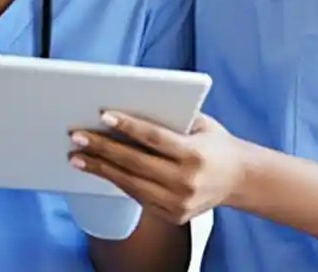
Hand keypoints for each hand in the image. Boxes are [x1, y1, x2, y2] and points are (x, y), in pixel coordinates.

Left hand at [69, 112, 243, 225]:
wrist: (241, 180)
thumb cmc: (216, 144)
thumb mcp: (201, 123)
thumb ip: (172, 116)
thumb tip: (129, 103)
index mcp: (194, 155)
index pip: (154, 138)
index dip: (128, 126)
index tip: (104, 115)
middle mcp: (186, 182)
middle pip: (135, 162)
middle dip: (102, 148)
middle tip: (77, 136)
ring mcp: (179, 203)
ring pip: (131, 184)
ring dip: (100, 169)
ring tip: (77, 156)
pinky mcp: (173, 215)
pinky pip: (137, 197)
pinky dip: (116, 181)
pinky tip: (99, 169)